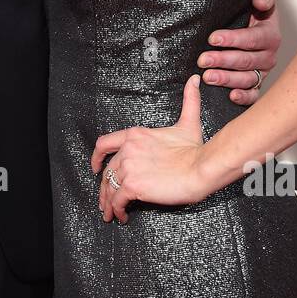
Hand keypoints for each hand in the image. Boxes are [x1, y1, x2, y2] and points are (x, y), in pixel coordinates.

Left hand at [91, 75, 207, 222]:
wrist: (201, 168)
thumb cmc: (196, 149)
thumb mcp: (188, 122)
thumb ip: (188, 101)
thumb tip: (194, 81)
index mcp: (135, 135)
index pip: (104, 144)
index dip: (96, 157)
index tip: (95, 167)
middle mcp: (128, 149)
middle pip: (107, 171)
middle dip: (104, 187)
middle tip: (106, 199)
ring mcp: (128, 168)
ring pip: (109, 187)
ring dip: (107, 202)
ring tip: (110, 213)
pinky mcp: (133, 185)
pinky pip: (117, 200)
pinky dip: (116, 210)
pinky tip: (121, 216)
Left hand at [196, 0, 279, 104]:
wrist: (252, 26)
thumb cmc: (253, 13)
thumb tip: (259, 0)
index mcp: (270, 35)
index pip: (252, 38)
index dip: (233, 39)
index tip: (212, 38)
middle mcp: (268, 56)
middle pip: (246, 61)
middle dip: (223, 60)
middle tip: (203, 60)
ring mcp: (263, 72)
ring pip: (247, 79)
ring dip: (227, 79)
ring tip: (207, 77)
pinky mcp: (256, 85)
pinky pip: (253, 95)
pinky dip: (245, 98)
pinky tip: (231, 96)